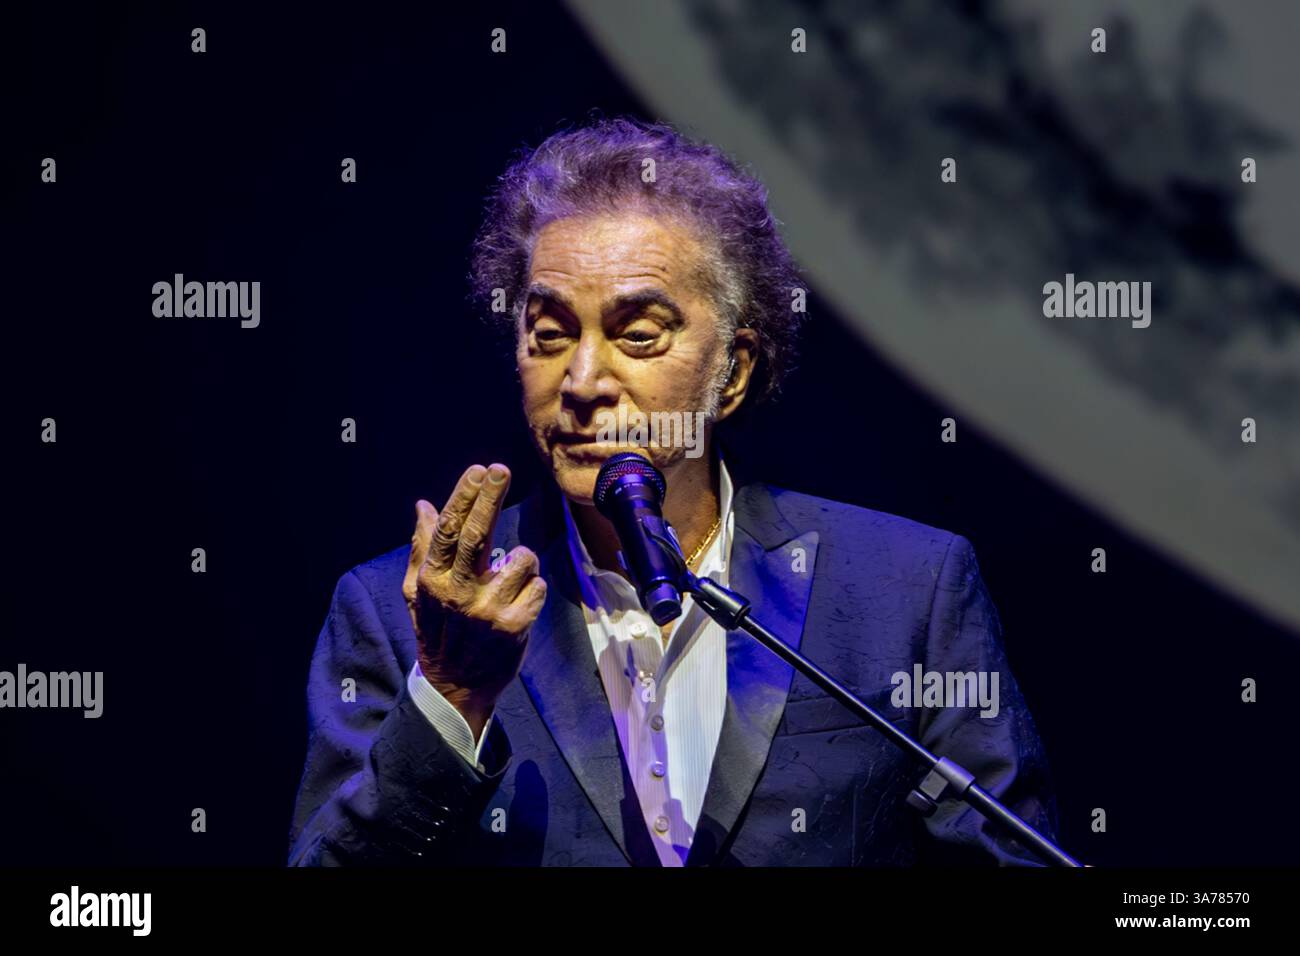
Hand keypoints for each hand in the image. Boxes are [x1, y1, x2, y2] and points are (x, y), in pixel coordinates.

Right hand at [401, 463, 545, 738]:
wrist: (455, 688)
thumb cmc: (437, 631)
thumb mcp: (418, 592)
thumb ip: (422, 547)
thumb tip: (424, 504)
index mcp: (432, 581)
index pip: (448, 529)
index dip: (465, 496)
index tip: (479, 470)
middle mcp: (458, 594)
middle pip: (477, 534)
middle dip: (490, 497)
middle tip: (501, 470)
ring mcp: (487, 611)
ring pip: (521, 559)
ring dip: (522, 560)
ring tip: (509, 576)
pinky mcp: (515, 627)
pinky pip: (538, 586)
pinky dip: (534, 586)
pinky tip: (520, 600)